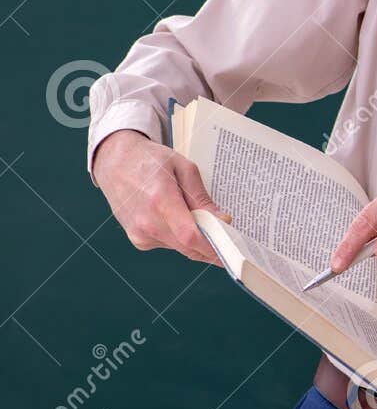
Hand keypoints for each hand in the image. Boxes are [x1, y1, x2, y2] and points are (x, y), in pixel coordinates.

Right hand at [93, 129, 231, 265]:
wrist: (115, 163)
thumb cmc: (150, 161)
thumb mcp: (183, 168)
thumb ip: (202, 198)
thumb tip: (221, 221)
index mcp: (160, 199)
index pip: (190, 236)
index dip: (213, 247)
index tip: (230, 247)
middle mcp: (147, 222)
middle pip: (189, 247)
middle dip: (211, 247)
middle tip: (227, 239)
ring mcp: (140, 234)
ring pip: (180, 248)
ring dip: (194, 239)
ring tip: (196, 218)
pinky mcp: (138, 240)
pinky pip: (168, 245)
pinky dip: (178, 237)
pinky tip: (174, 218)